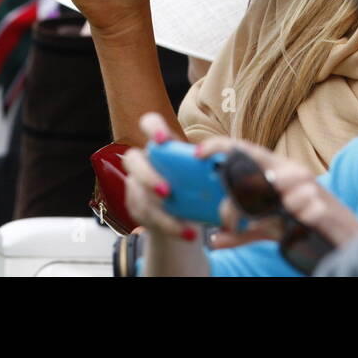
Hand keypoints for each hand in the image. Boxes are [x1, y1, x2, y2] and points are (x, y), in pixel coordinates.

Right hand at [120, 113, 201, 242]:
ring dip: (161, 212)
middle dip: (148, 176)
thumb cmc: (195, 185)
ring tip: (186, 226)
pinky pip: (147, 217)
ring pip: (139, 195)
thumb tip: (225, 166)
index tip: (164, 141)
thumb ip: (207, 168)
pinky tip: (188, 233)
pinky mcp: (136, 207)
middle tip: (167, 192)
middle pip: (132, 159)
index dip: (153, 128)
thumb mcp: (202, 174)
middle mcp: (144, 161)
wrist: (184, 216)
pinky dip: (170, 226)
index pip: (149, 123)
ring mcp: (136, 185)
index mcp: (162, 146)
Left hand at [194, 136, 357, 249]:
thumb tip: (214, 238)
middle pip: (254, 166)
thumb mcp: (271, 229)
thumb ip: (244, 231)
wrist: (350, 240)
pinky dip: (289, 224)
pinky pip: (297, 212)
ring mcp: (309, 189)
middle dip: (233, 192)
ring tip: (251, 227)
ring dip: (257, 212)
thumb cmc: (307, 228)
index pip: (246, 150)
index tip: (198, 153)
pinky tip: (293, 227)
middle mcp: (293, 173)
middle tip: (224, 216)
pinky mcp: (323, 207)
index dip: (221, 145)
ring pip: (273, 187)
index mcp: (279, 171)